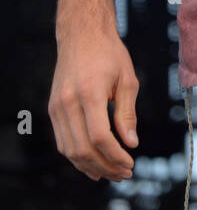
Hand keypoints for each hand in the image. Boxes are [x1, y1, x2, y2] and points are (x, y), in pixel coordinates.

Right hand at [49, 26, 139, 181]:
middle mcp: (68, 102)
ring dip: (91, 167)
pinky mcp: (52, 109)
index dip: (115, 156)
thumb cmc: (109, 54)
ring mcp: (56, 107)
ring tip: (112, 174)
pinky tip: (93, 164)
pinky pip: (62, 141)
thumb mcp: (127, 79)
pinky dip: (77, 157)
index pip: (100, 136)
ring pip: (69, 150)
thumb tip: (131, 143)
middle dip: (105, 166)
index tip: (130, 163)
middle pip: (83, 148)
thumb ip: (128, 113)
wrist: (81, 35)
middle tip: (124, 174)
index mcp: (89, 93)